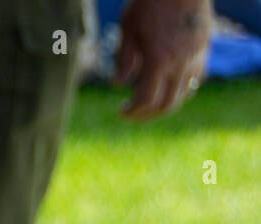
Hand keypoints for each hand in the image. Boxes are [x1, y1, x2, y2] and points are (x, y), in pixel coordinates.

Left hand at [114, 0, 210, 119]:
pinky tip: (167, 87)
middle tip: (132, 114)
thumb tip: (117, 84)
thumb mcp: (128, 28)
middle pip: (166, 105)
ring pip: (184, 95)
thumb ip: (124, 59)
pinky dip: (181, 90)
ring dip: (165, 105)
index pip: (146, 100)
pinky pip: (195, 79)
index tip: (122, 112)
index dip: (132, 112)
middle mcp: (180, 63)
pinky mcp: (204, 50)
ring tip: (148, 105)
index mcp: (159, 61)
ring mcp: (196, 57)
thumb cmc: (150, 2)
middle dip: (146, 115)